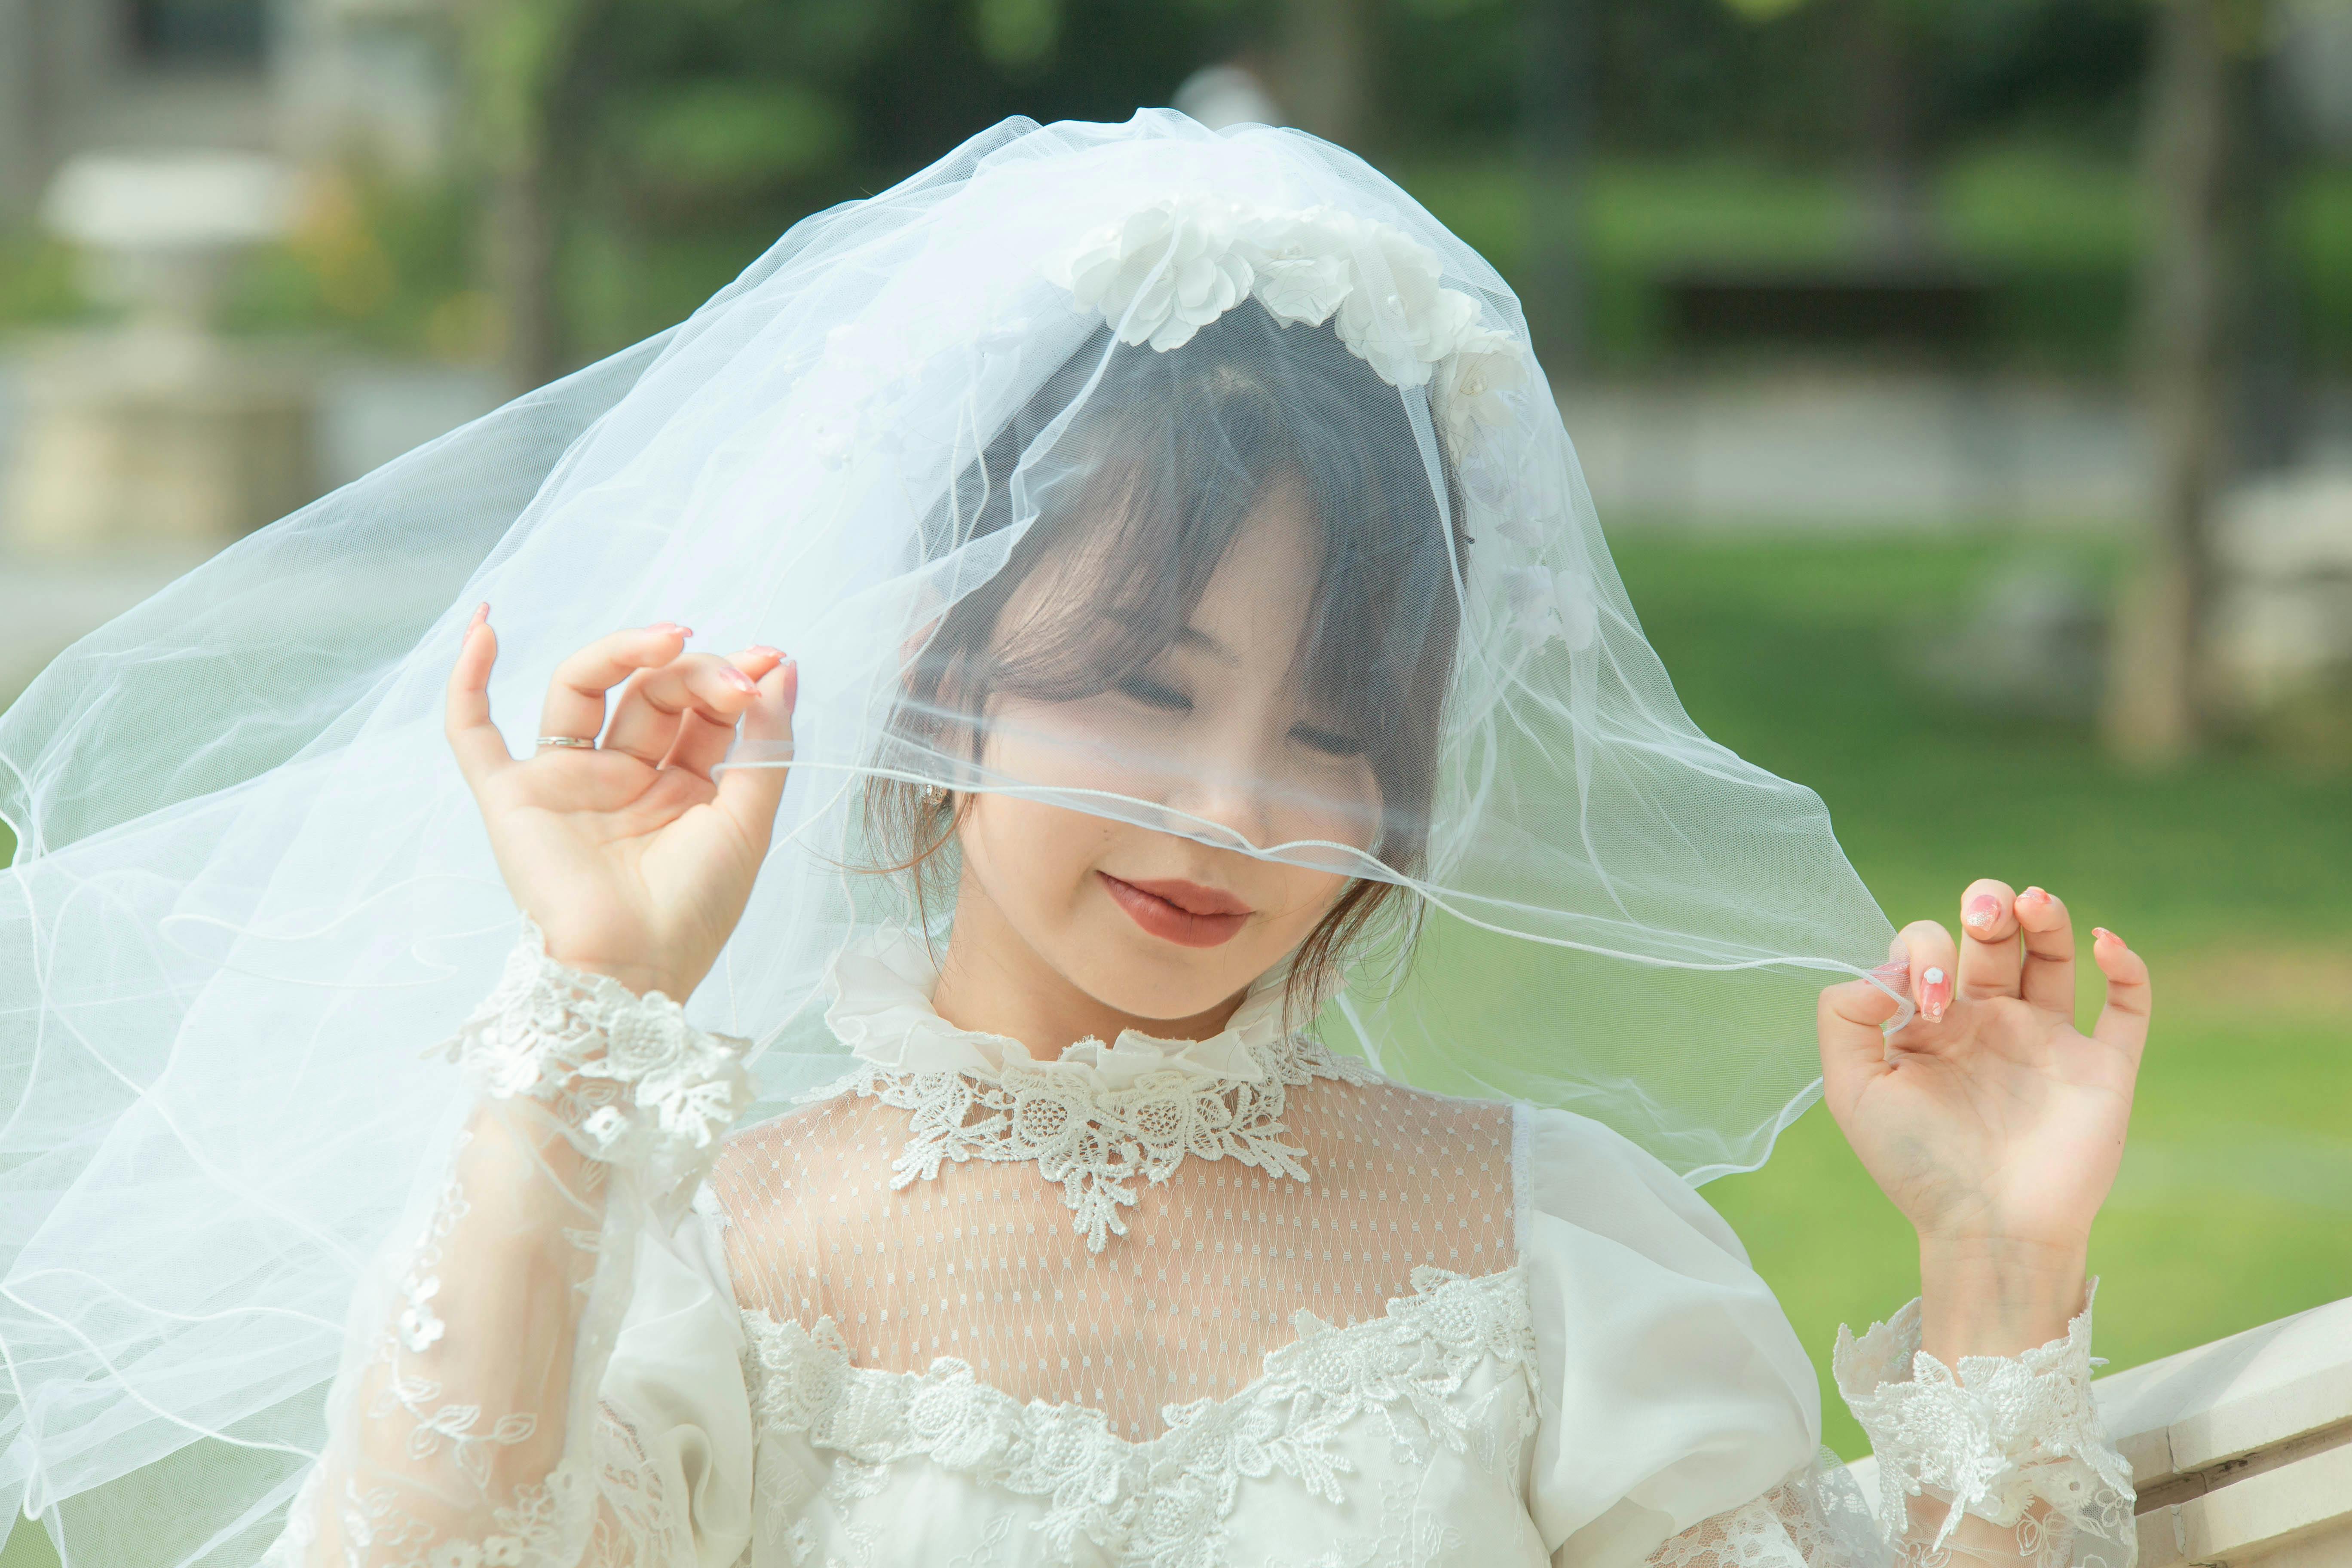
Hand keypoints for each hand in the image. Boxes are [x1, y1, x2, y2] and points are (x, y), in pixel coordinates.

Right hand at [443, 607, 796, 998]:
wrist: (632, 972)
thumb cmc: (693, 912)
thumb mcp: (749, 823)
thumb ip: (766, 746)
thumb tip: (782, 670)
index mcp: (680, 787)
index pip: (700, 707)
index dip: (731, 677)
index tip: (769, 662)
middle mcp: (623, 777)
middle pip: (650, 691)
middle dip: (695, 672)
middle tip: (735, 676)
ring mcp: (566, 783)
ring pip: (580, 688)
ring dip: (620, 650)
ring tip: (668, 636)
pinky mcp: (512, 798)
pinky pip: (472, 732)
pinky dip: (468, 681)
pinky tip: (485, 628)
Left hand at [1817, 881, 2151, 1356]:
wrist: (1988, 1231)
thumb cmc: (1918, 1167)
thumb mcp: (1854, 1089)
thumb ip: (1845, 1016)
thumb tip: (1886, 968)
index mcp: (1933, 1025)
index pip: (1927, 951)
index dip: (1923, 953)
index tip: (1924, 1003)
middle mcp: (1991, 1024)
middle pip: (1993, 938)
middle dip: (1986, 907)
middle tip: (1984, 916)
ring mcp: (2050, 1042)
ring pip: (2055, 955)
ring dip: (2046, 917)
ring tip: (2031, 902)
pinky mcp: (2103, 1067)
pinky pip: (2128, 1005)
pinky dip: (2126, 966)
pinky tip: (2103, 942)